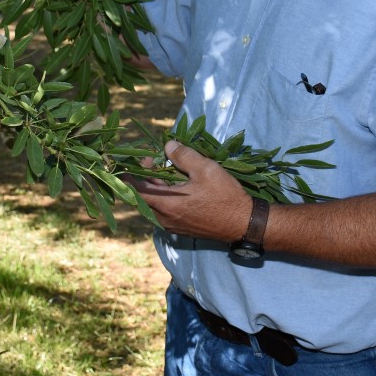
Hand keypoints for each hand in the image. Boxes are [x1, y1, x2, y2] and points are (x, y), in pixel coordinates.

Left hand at [130, 140, 251, 241]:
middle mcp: (165, 219)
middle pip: (145, 197)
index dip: (132, 174)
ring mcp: (173, 226)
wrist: (243, 223)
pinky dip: (166, 197)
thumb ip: (183, 156)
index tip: (138, 161)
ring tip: (169, 171)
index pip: (136, 191)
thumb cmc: (224, 196)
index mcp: (167, 205)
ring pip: (155, 204)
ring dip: (158, 187)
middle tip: (157, 160)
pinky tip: (180, 186)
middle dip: (147, 177)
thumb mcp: (205, 169)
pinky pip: (165, 211)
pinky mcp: (182, 229)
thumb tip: (167, 146)